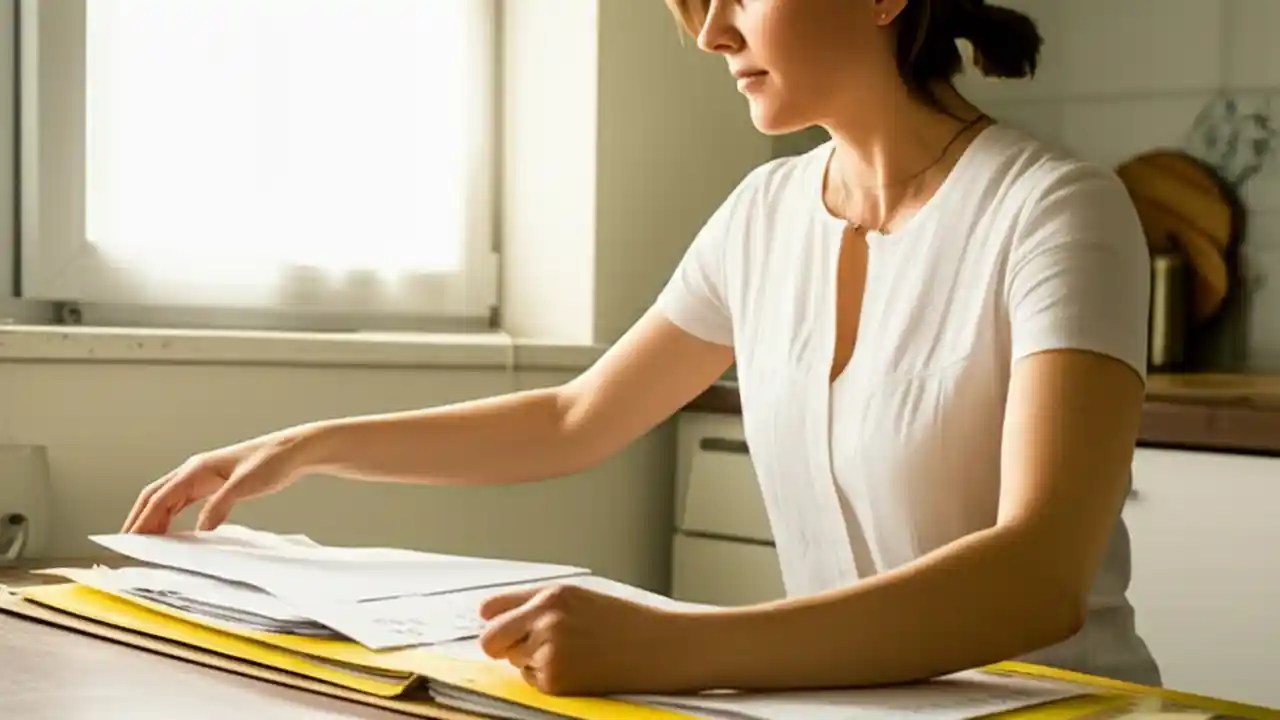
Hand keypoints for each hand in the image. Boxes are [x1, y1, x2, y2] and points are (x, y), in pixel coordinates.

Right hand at [122, 427, 318, 534]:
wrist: (292, 451)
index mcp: (196, 469)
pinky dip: (172, 517)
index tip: (130, 539)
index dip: (142, 519)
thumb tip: (200, 531)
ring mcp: (202, 478)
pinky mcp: (213, 485)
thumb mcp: (245, 485)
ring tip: (144, 543)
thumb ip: (220, 506)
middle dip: (139, 519)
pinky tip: (172, 533)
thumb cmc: (271, 462)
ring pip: (168, 500)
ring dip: (154, 519)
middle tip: (127, 545)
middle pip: (155, 497)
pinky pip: (184, 503)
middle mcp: (193, 472)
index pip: (160, 497)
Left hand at [478, 583, 696, 695]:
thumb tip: (488, 616)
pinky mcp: (557, 681)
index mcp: (551, 595)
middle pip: (491, 640)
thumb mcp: (578, 596)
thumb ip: (535, 603)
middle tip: (526, 646)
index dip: (493, 621)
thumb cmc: (622, 621)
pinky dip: (548, 678)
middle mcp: (546, 621)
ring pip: (515, 662)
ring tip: (570, 652)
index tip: (499, 626)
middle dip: (501, 646)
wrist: (660, 647)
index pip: (491, 609)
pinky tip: (578, 667)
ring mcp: (550, 652)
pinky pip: (533, 682)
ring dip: (531, 660)